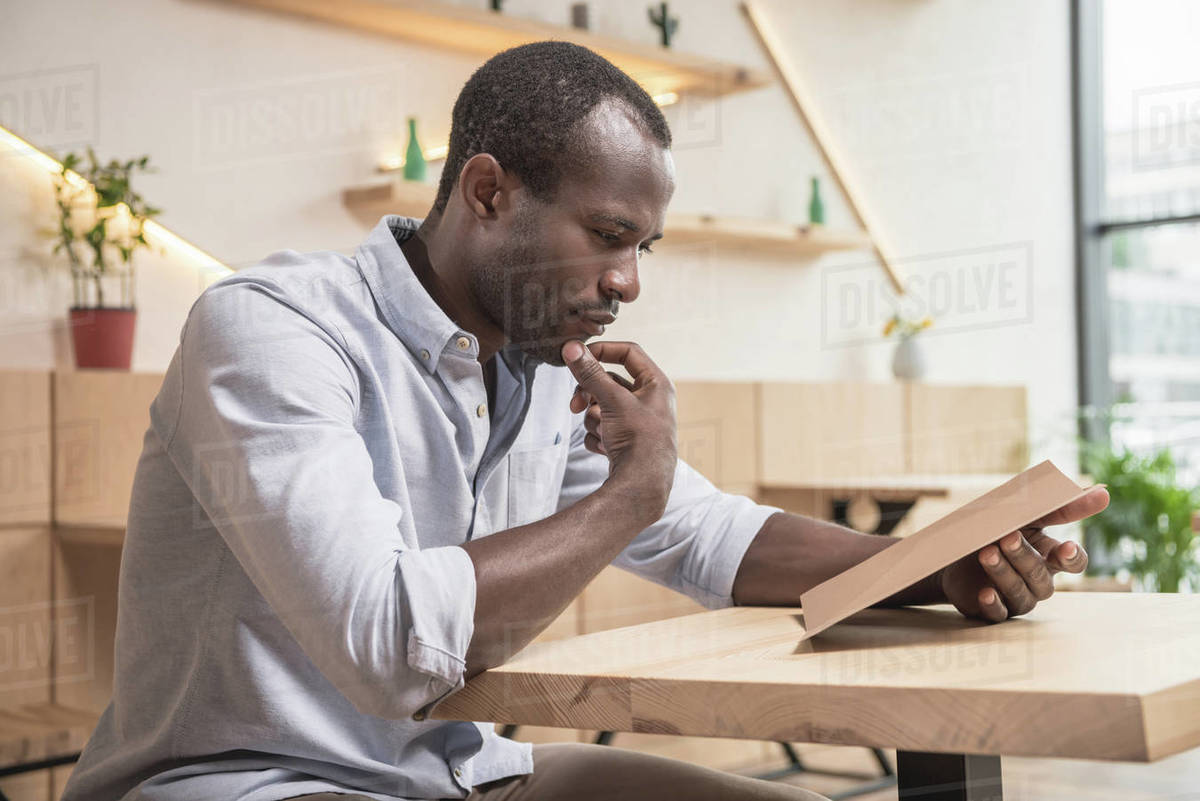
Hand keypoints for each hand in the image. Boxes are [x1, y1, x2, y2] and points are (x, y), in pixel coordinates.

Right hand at [562, 339, 676, 516]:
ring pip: (602, 407)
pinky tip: (605, 447)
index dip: (603, 351)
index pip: (629, 353)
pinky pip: (602, 428)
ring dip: (594, 419)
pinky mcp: (626, 441)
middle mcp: (650, 401)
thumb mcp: (612, 401)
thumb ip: (590, 373)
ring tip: (601, 432)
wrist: (642, 485)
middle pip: (609, 382)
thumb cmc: (639, 440)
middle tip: (575, 403)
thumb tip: (572, 348)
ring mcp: (638, 422)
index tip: (580, 355)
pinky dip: (598, 436)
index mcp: (656, 384)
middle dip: (590, 394)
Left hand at [938, 486, 1109, 621]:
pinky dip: (993, 604)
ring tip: (986, 552)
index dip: (1071, 557)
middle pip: (1040, 576)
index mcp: (1048, 556)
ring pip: (1020, 592)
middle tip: (1006, 537)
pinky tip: (985, 593)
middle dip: (1024, 556)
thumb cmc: (996, 531)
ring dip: (1003, 572)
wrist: (953, 553)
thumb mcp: (1024, 516)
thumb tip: (1104, 494)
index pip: (1073, 562)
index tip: (1064, 547)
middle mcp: (1037, 581)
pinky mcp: (993, 610)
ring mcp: (1016, 598)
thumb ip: (1060, 508)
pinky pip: (998, 614)